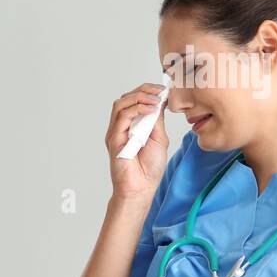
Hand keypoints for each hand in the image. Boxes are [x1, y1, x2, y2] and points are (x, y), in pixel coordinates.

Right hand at [106, 84, 168, 202]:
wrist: (141, 186)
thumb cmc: (149, 167)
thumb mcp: (159, 137)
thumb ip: (156, 120)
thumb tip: (159, 102)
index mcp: (132, 125)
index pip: (134, 100)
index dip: (147, 91)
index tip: (163, 89)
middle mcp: (121, 126)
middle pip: (126, 98)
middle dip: (144, 90)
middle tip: (160, 91)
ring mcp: (116, 132)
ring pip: (121, 104)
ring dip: (139, 97)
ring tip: (155, 100)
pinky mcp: (114, 138)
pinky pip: (122, 117)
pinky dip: (137, 109)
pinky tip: (150, 110)